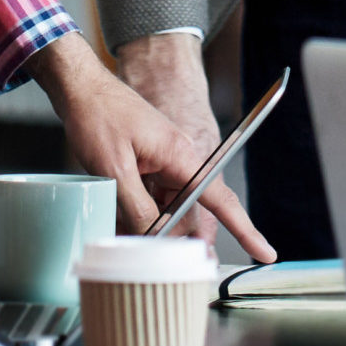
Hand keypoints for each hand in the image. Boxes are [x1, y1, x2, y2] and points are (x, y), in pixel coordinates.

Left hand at [32, 34, 274, 261]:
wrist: (80, 87)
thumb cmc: (97, 115)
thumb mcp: (113, 167)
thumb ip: (137, 207)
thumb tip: (155, 240)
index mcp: (181, 156)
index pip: (221, 201)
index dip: (245, 230)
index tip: (266, 253)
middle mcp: (178, 160)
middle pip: (192, 213)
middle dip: (176, 238)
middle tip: (157, 258)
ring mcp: (163, 162)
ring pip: (170, 209)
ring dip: (152, 226)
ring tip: (125, 237)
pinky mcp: (148, 164)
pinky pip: (153, 199)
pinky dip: (140, 214)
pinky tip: (120, 222)